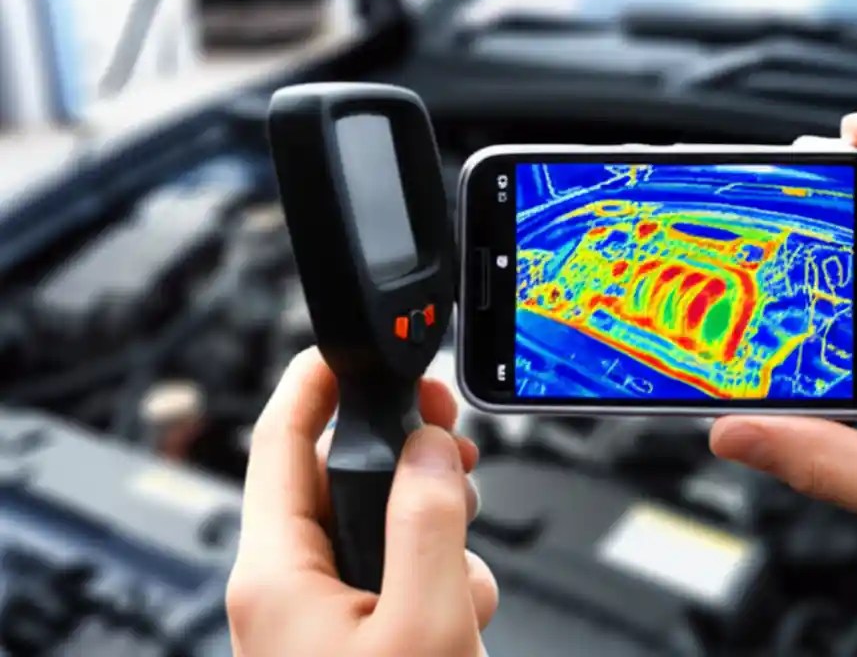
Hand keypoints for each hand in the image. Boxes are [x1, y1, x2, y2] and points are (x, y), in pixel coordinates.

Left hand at [227, 349, 496, 656]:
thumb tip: (430, 450)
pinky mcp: (349, 641)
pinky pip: (389, 580)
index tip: (350, 345)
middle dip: (407, 465)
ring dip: (431, 538)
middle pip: (338, 480)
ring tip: (462, 583)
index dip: (314, 381)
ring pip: (375, 532)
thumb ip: (428, 524)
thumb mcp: (427, 622)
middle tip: (453, 445)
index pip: (279, 441)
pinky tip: (458, 617)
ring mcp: (316, 620)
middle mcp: (284, 593)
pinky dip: (434, 584)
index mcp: (276, 576)